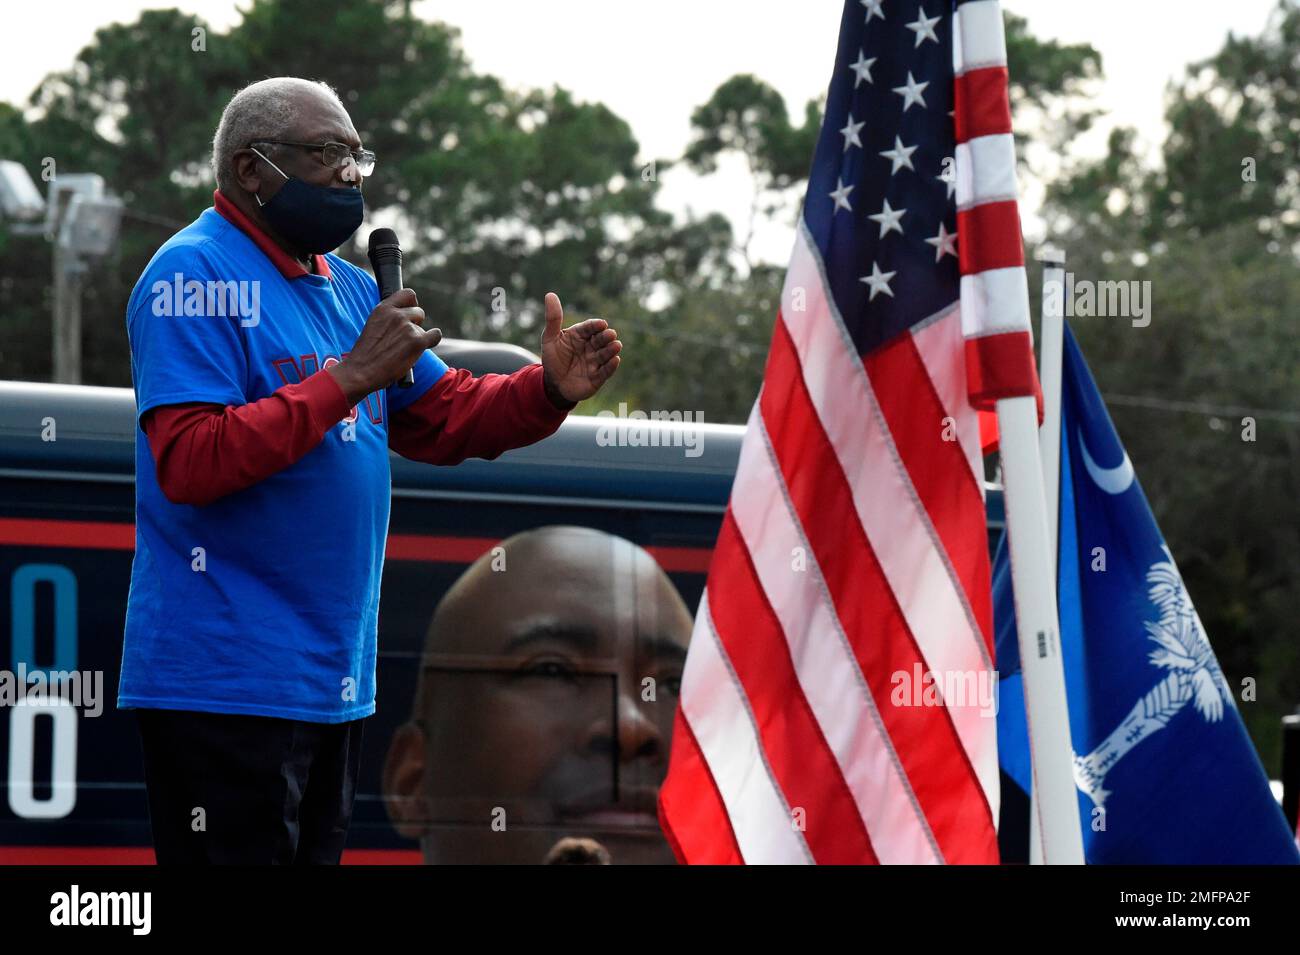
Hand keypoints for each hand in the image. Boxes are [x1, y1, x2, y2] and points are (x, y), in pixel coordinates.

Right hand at [329, 288, 441, 403]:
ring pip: (423, 327)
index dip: (412, 304)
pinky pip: (435, 335)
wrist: (361, 371)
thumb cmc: (366, 354)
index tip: (410, 313)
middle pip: (418, 311)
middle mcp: (396, 314)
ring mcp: (408, 327)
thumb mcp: (373, 325)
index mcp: (383, 308)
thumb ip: (388, 317)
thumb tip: (407, 317)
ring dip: (418, 336)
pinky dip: (432, 341)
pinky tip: (424, 347)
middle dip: (415, 323)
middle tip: (404, 338)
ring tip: (404, 349)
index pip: (408, 294)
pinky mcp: (417, 341)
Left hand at [539, 292, 621, 404]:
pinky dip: (611, 366)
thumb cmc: (553, 359)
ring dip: (611, 350)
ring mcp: (595, 362)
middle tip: (610, 334)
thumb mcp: (549, 338)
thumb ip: (553, 319)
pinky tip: (615, 360)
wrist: (553, 384)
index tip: (601, 324)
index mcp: (580, 335)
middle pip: (600, 340)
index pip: (589, 327)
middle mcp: (590, 347)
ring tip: (616, 345)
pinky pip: (606, 371)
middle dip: (606, 337)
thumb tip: (550, 294)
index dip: (595, 325)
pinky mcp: (598, 378)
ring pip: (605, 354)